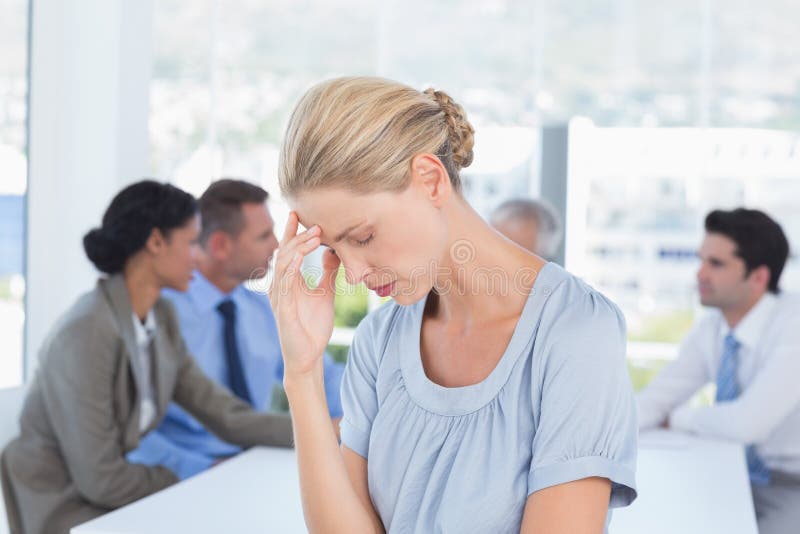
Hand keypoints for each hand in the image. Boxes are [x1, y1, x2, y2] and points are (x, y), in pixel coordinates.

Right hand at [269, 212, 340, 377]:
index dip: (291, 231)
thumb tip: (334, 250)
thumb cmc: (313, 326)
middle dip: (299, 236)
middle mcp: (280, 286)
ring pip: (283, 264)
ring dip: (298, 248)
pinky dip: (291, 269)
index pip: (287, 250)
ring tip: (313, 235)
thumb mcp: (325, 293)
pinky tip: (299, 257)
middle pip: (284, 252)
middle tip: (316, 224)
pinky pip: (284, 285)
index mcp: (288, 280)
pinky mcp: (282, 309)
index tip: (298, 212)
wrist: (308, 356)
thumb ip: (327, 272)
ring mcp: (279, 297)